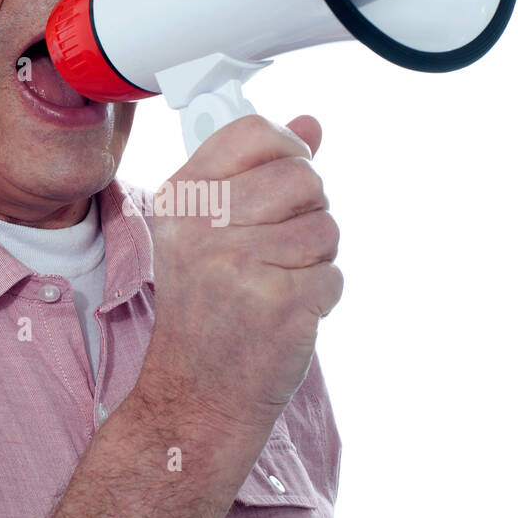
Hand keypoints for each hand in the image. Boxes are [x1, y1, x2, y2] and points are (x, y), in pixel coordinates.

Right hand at [135, 113, 342, 479]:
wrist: (197, 392)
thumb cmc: (208, 311)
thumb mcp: (209, 232)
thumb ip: (258, 173)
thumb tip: (311, 125)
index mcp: (183, 198)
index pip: (253, 130)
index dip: (286, 151)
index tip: (283, 182)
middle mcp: (204, 225)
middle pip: (302, 175)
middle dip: (308, 211)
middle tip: (278, 250)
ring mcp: (240, 263)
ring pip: (325, 225)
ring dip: (317, 258)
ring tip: (279, 285)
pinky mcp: (280, 301)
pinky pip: (334, 273)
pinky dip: (321, 296)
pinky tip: (285, 314)